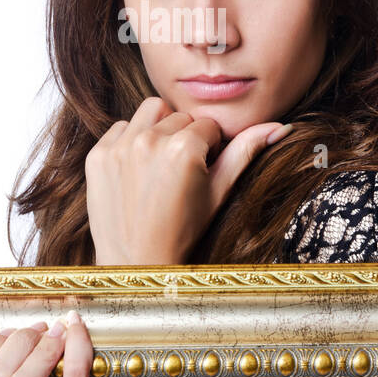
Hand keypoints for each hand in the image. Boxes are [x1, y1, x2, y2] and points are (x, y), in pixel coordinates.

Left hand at [85, 96, 289, 265]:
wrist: (137, 263)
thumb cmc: (183, 232)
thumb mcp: (219, 192)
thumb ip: (245, 152)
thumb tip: (279, 126)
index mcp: (184, 148)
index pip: (207, 125)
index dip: (210, 147)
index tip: (202, 170)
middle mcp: (149, 141)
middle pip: (180, 116)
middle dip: (185, 136)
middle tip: (181, 172)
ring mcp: (119, 147)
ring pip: (150, 112)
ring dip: (158, 129)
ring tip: (161, 163)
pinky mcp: (97, 155)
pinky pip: (120, 128)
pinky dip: (130, 141)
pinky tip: (137, 170)